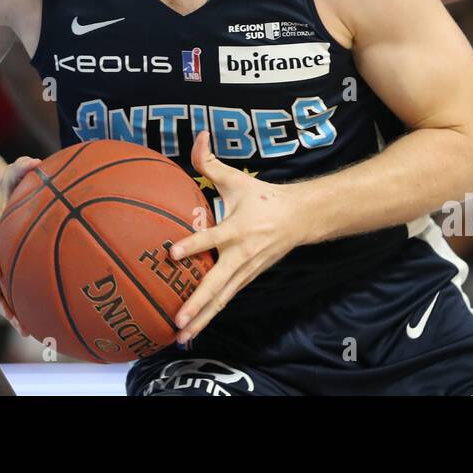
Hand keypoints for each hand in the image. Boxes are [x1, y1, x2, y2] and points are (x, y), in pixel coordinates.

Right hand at [0, 154, 41, 335]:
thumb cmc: (11, 184)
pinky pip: (16, 287)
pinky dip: (24, 303)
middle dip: (0, 300)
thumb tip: (34, 161)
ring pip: (2, 292)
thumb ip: (21, 166)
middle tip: (12, 316)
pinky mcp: (11, 266)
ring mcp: (1, 261)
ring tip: (26, 329)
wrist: (3, 195)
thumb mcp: (13, 171)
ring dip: (11, 310)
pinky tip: (41, 319)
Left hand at [167, 132, 305, 343]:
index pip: (212, 239)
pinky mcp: (246, 279)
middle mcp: (240, 255)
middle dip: (196, 304)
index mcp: (236, 229)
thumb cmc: (262, 198)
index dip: (193, 245)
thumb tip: (196, 136)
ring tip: (180, 336)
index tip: (172, 253)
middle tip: (176, 320)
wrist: (300, 219)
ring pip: (221, 300)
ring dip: (202, 319)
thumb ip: (209, 162)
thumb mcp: (236, 179)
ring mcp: (245, 272)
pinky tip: (193, 330)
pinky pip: (225, 300)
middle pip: (216, 284)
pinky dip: (210, 316)